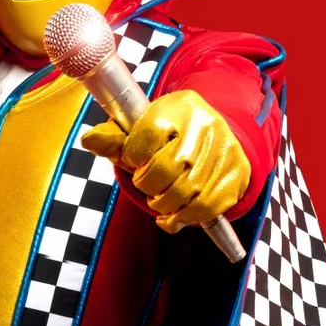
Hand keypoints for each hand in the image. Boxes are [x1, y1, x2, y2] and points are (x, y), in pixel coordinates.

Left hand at [81, 88, 250, 232]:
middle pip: (164, 169)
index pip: (147, 136)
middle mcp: (206, 124)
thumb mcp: (142, 129)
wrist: (216, 135)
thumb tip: (89, 140)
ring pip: (183, 193)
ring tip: (160, 199)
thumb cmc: (170, 135)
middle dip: (147, 184)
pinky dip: (182, 219)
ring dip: (163, 204)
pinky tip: (173, 216)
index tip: (135, 161)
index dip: (133, 157)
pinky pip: (204, 208)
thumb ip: (115, 139)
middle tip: (148, 184)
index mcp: (178, 106)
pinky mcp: (236, 175)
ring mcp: (224, 150)